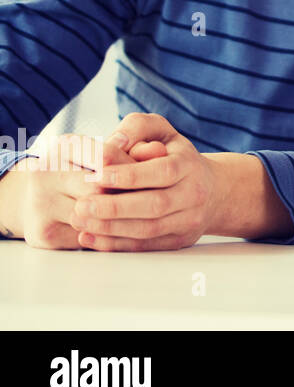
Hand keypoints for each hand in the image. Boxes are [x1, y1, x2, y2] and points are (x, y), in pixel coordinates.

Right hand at [0, 132, 161, 248]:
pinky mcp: (42, 234)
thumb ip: (137, 147)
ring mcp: (40, 206)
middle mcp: (43, 174)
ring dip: (124, 219)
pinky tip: (130, 231)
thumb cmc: (85, 170)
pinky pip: (86, 239)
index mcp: (62, 147)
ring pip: (94, 217)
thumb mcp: (109, 150)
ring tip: (150, 216)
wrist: (38, 198)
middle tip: (161, 198)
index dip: (136, 167)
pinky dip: (110, 237)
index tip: (159, 174)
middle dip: (132, 195)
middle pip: (99, 189)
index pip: (106, 155)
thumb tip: (159, 150)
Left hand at [71, 113, 220, 251]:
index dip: (131, 175)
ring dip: (111, 228)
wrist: (211, 189)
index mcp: (189, 164)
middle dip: (115, 207)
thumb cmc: (174, 156)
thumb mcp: (161, 132)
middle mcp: (194, 193)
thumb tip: (114, 144)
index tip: (97, 175)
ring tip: (80, 221)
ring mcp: (189, 220)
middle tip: (81, 205)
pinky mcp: (178, 240)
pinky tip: (90, 237)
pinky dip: (116, 244)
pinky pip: (146, 246)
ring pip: (149, 229)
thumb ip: (137, 128)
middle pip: (156, 205)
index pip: (163, 171)